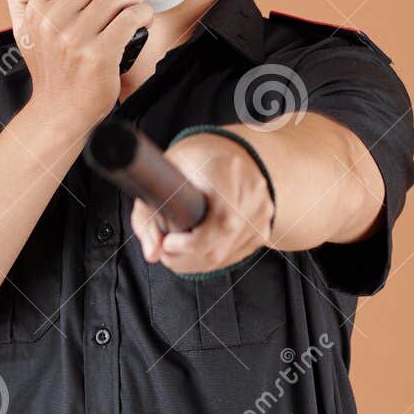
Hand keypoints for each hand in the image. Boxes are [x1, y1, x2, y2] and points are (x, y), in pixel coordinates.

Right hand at [6, 0, 152, 135]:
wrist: (59, 112)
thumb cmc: (49, 70)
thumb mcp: (24, 33)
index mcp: (35, 10)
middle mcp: (52, 21)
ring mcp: (76, 38)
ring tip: (132, 9)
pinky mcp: (99, 54)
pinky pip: (131, 16)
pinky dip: (143, 14)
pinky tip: (140, 22)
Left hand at [132, 134, 274, 273]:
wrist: (228, 152)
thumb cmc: (192, 163)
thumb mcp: (161, 178)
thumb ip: (148, 216)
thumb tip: (153, 254)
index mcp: (226, 171)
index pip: (220, 221)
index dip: (191, 243)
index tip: (168, 243)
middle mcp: (251, 190)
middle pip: (220, 246)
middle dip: (186, 259)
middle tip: (165, 251)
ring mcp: (262, 210)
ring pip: (225, 256)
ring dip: (196, 262)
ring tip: (176, 249)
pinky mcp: (264, 227)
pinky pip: (235, 255)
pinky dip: (211, 258)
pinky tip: (197, 248)